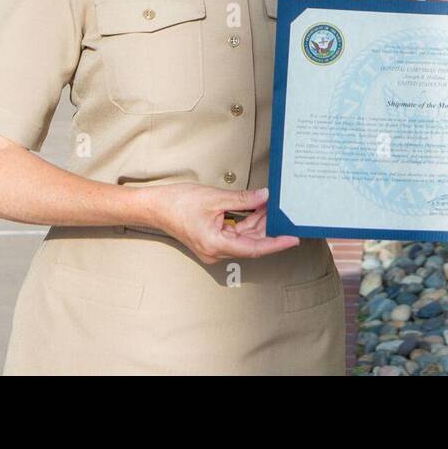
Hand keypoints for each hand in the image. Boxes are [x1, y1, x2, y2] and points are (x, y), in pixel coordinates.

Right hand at [137, 184, 298, 264]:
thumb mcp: (215, 198)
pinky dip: (247, 222)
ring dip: (258, 223)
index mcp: (216, 244)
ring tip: (272, 207)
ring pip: (244, 238)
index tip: (292, 238)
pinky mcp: (212, 240)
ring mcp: (213, 247)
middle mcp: (216, 251)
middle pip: (251, 243)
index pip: (254, 248)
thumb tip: (264, 197)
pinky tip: (257, 209)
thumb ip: (243, 199)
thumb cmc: (178, 203)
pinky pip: (235, 234)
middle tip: (285, 213)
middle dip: (268, 228)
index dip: (275, 243)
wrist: (155, 206)